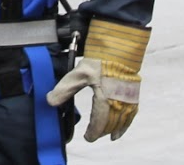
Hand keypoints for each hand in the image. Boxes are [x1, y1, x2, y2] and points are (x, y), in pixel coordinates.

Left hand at [45, 19, 149, 141]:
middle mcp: (119, 102)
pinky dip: (125, 124)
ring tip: (107, 135)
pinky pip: (131, 115)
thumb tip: (50, 101)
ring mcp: (128, 99)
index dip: (93, 132)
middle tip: (93, 134)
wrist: (120, 47)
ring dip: (113, 130)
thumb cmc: (100, 59)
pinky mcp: (133, 94)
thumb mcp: (78, 73)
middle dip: (101, 131)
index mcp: (105, 98)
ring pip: (121, 121)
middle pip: (110, 124)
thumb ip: (64, 89)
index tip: (87, 137)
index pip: (99, 122)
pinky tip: (120, 129)